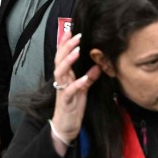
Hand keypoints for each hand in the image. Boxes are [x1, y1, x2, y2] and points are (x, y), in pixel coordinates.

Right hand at [50, 30, 100, 154]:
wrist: (65, 127)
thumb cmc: (74, 106)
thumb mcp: (83, 89)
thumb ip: (89, 77)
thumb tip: (99, 65)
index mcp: (65, 76)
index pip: (62, 56)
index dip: (64, 43)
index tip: (70, 30)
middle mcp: (62, 81)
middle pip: (59, 60)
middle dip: (66, 47)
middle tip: (76, 36)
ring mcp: (62, 90)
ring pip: (60, 72)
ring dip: (68, 61)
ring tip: (77, 51)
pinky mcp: (66, 102)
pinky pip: (69, 91)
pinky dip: (77, 84)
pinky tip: (84, 78)